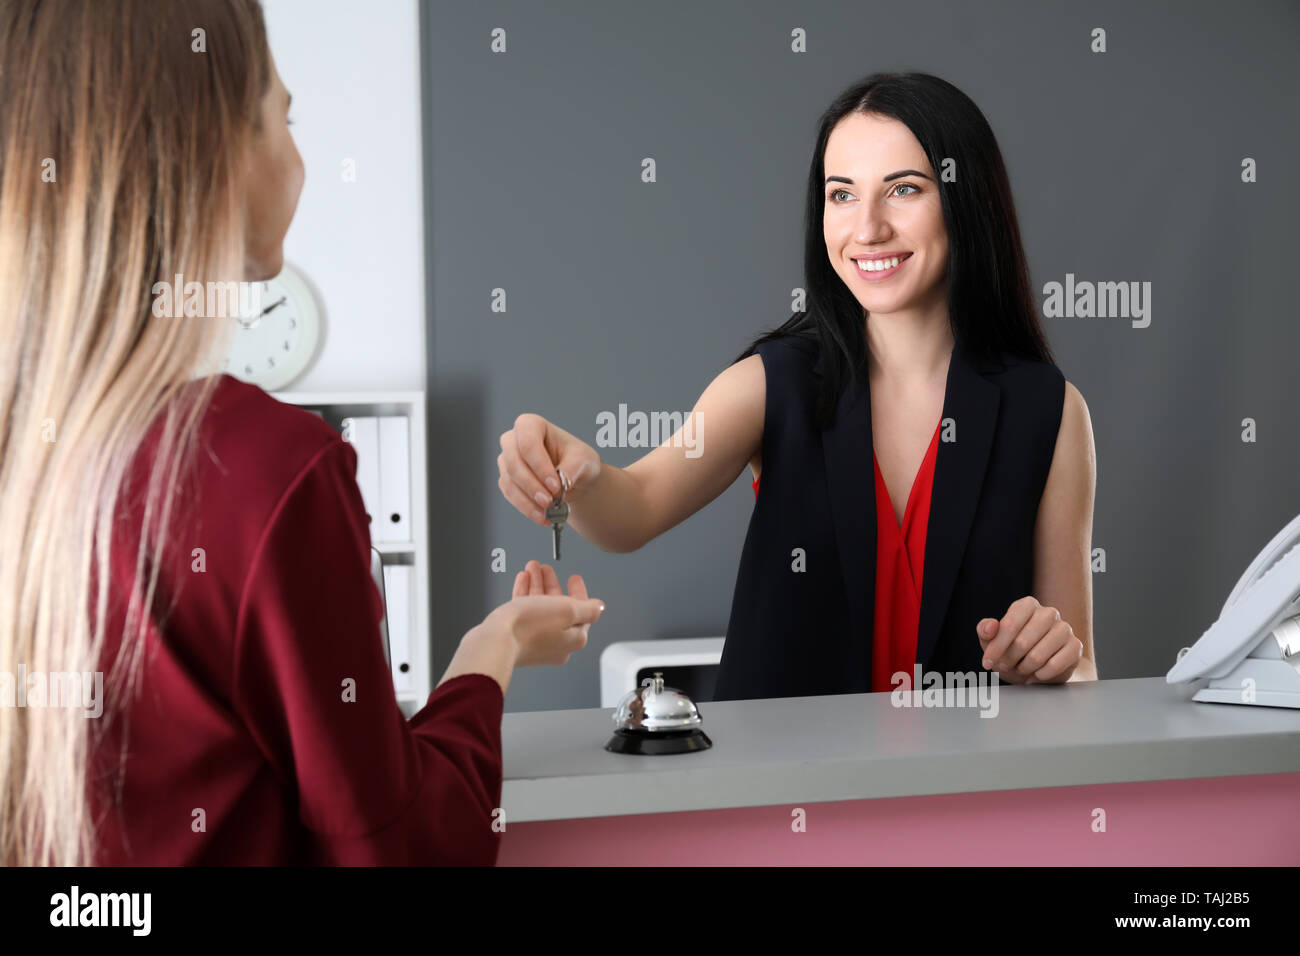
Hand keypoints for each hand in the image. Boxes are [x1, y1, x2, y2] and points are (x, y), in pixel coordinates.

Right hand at [482, 560, 604, 666]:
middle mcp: (556, 643)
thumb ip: (587, 608)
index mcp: (573, 638)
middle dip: (552, 584)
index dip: (578, 591)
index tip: (574, 578)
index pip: (582, 612)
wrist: (496, 641)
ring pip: (539, 607)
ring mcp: (535, 641)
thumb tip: (599, 607)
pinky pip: (524, 612)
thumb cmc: (530, 627)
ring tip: (532, 567)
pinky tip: (523, 579)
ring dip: (537, 584)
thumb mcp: (567, 610)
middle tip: (548, 568)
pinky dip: (524, 593)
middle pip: (559, 608)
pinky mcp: (517, 637)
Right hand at [498, 413, 600, 527]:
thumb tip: (562, 482)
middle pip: (514, 462)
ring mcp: (507, 460)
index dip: (539, 464)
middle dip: (532, 485)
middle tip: (549, 501)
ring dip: (528, 500)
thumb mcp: (583, 460)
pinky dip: (526, 507)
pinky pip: (510, 495)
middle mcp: (513, 440)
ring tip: (547, 513)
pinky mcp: (506, 480)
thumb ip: (572, 468)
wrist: (574, 478)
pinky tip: (542, 516)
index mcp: (531, 425)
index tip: (555, 484)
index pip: (527, 441)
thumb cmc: (577, 460)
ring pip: (510, 481)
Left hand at [977, 595, 1082, 683]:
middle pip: (1022, 641)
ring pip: (1038, 655)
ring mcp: (1065, 629)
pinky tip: (1036, 675)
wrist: (1038, 670)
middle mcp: (1048, 613)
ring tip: (1022, 669)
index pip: (1009, 624)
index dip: (996, 646)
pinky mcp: (1075, 646)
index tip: (987, 662)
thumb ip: (985, 631)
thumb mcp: (992, 641)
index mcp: (1027, 605)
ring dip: (1025, 668)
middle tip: (1005, 666)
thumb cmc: (1013, 652)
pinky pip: (1055, 665)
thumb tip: (990, 626)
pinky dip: (1041, 674)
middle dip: (1009, 659)